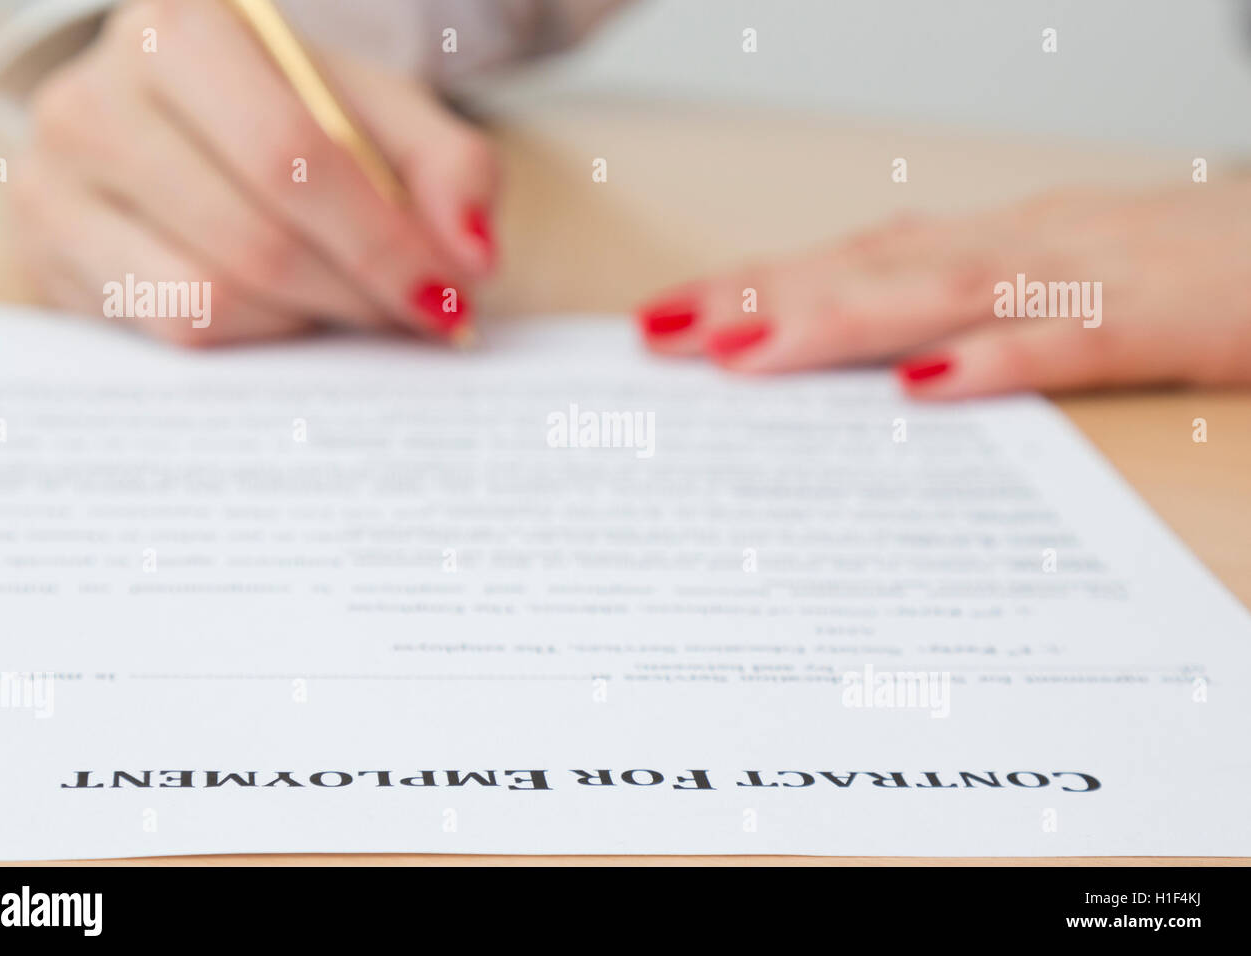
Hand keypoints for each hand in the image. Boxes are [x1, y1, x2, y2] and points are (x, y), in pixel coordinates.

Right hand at [12, 0, 497, 345]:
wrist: (183, 131)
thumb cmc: (292, 117)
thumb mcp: (380, 116)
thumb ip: (449, 167)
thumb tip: (474, 256)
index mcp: (185, 28)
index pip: (293, 155)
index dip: (383, 241)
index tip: (450, 293)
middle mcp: (98, 93)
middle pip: (257, 238)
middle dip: (359, 293)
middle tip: (417, 312)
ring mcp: (55, 177)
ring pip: (213, 295)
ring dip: (311, 317)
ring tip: (356, 301)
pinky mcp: (48, 251)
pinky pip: (174, 327)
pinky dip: (256, 334)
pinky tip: (289, 309)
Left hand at [634, 180, 1250, 396]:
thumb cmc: (1190, 263)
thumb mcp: (1066, 274)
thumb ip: (974, 303)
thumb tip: (885, 348)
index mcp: (999, 242)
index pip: (855, 259)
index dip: (759, 283)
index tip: (672, 316)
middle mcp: (1024, 245)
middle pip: (869, 270)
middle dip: (760, 300)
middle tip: (661, 335)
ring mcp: (1087, 275)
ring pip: (941, 294)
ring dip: (834, 322)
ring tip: (739, 352)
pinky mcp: (1157, 321)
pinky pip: (1068, 340)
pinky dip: (994, 359)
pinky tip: (924, 388)